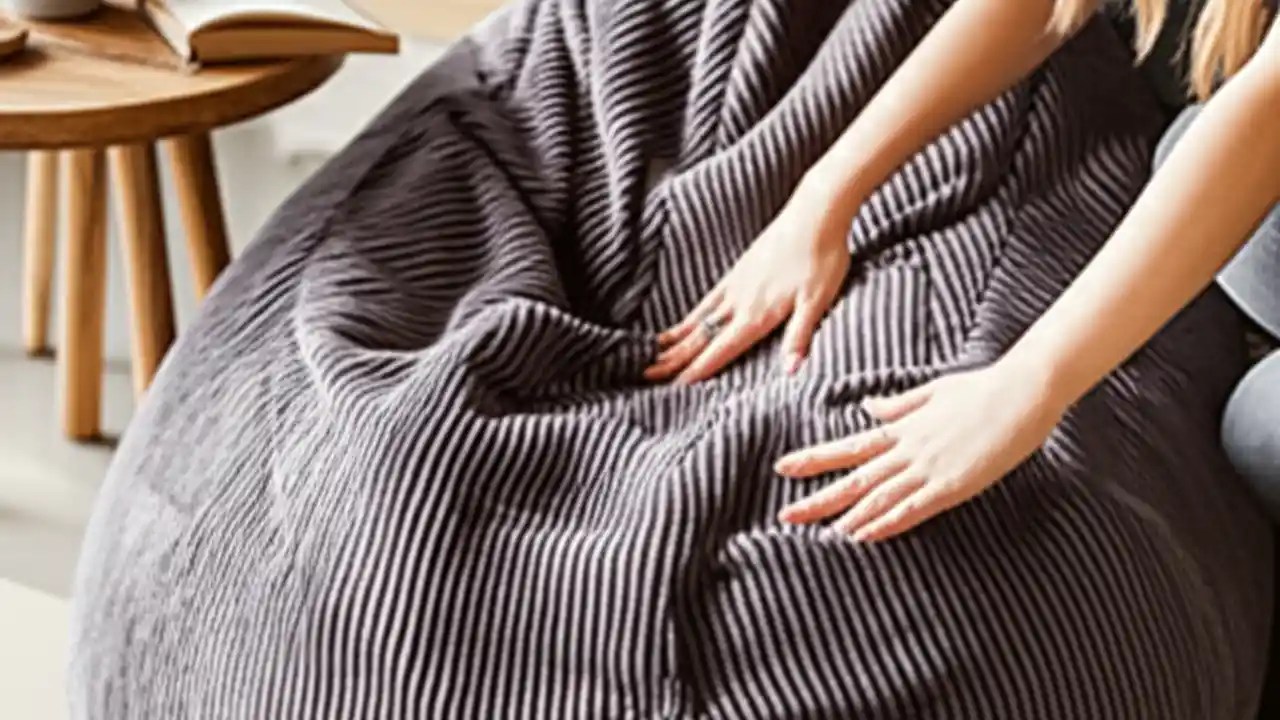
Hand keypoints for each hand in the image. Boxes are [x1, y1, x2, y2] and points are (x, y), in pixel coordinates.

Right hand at [644, 182, 854, 383]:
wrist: (815, 214)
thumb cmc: (821, 259)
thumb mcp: (818, 301)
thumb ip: (799, 336)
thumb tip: (790, 371)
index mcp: (757, 315)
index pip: (720, 351)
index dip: (697, 371)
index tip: (674, 388)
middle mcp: (739, 303)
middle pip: (700, 338)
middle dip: (674, 359)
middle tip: (647, 375)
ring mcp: (735, 286)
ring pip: (698, 321)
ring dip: (675, 340)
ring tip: (654, 354)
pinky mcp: (737, 272)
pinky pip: (707, 301)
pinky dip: (691, 317)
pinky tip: (684, 323)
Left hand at [774, 360, 1068, 541]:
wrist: (1021, 390)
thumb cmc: (982, 388)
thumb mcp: (932, 391)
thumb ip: (898, 405)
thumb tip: (866, 406)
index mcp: (902, 428)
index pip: (848, 447)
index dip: (814, 459)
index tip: (783, 467)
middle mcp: (907, 449)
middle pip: (854, 478)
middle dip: (819, 498)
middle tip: (785, 514)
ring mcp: (928, 467)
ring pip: (877, 496)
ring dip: (847, 517)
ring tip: (818, 533)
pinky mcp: (952, 484)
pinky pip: (912, 508)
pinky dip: (885, 523)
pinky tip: (864, 536)